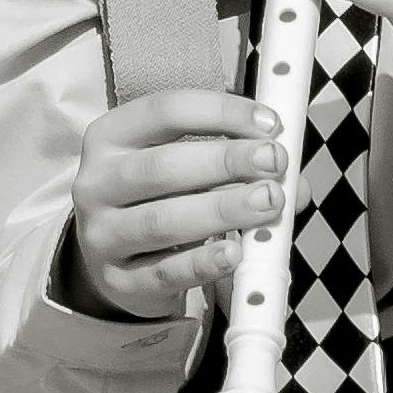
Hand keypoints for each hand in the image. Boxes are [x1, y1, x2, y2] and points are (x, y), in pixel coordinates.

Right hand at [65, 84, 282, 323]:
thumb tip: (295, 180)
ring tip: (267, 203)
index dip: (221, 112)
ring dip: (222, 210)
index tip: (269, 123)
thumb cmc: (161, 199)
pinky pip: (164, 272)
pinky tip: (235, 254)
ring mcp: (102, 234)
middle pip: (163, 166)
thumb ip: (237, 164)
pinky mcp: (118, 280)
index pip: (165, 111)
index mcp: (112, 137)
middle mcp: (98, 182)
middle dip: (226, 161)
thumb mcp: (188, 169)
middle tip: (274, 162)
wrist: (117, 259)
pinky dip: (203, 263)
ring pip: (162, 221)